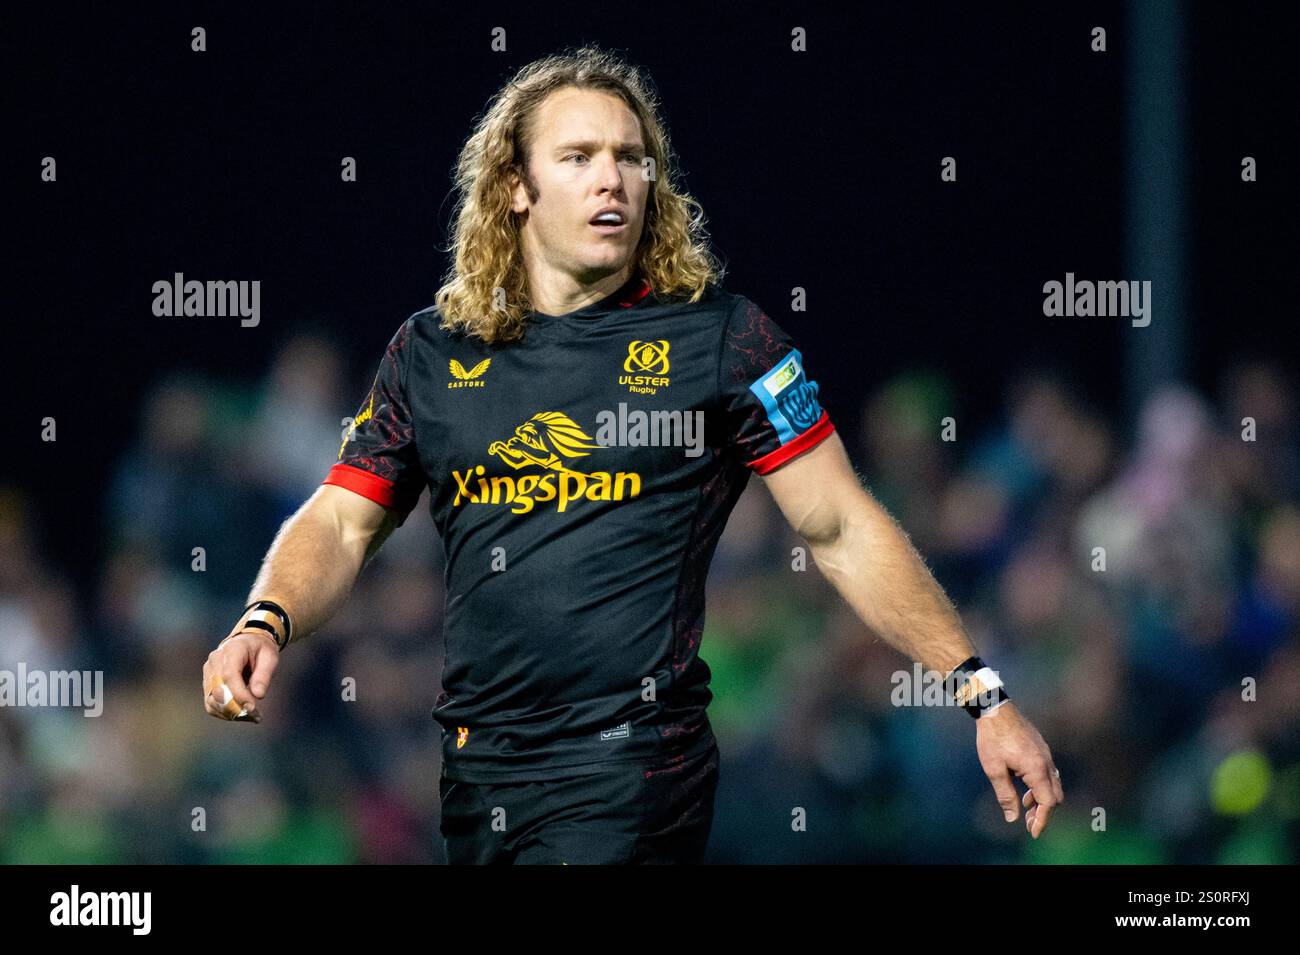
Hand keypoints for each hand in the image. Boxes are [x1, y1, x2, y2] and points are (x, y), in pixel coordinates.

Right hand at [202, 629, 279, 722]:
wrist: (248, 642)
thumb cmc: (261, 650)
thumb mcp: (270, 657)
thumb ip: (264, 675)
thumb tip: (258, 695)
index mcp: (232, 650)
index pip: (229, 674)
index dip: (239, 694)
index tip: (252, 708)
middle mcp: (215, 660)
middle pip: (218, 690)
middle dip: (236, 707)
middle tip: (256, 716)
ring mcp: (208, 672)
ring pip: (212, 700)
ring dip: (230, 713)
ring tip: (251, 717)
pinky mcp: (207, 682)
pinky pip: (210, 703)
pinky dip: (224, 713)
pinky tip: (241, 715)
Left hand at [975, 701, 1062, 837]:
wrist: (995, 709)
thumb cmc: (992, 738)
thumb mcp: (994, 770)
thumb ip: (1006, 795)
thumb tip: (1013, 819)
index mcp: (1037, 769)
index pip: (1048, 803)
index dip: (1042, 820)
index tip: (1033, 832)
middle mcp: (1047, 762)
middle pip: (1055, 796)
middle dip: (1044, 812)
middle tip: (1028, 823)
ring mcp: (1046, 754)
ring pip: (1053, 785)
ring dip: (1042, 799)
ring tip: (1025, 807)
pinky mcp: (1041, 749)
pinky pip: (1048, 774)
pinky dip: (1040, 786)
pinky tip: (1025, 788)